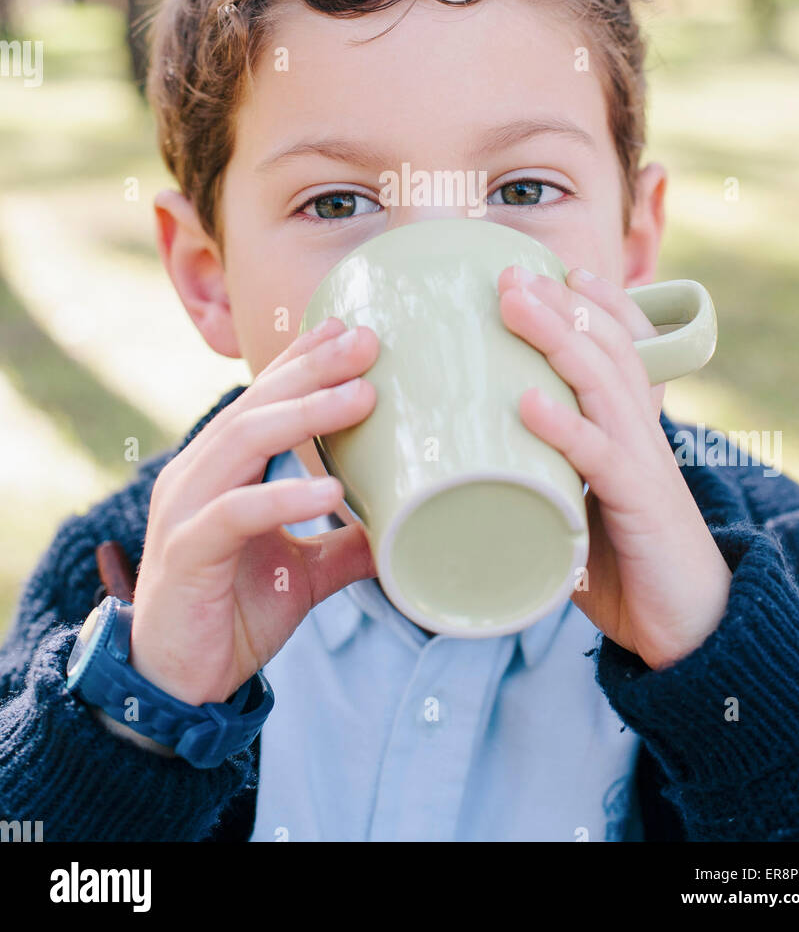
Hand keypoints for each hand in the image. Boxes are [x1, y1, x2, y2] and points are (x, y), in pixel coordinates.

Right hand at [130, 317, 377, 704]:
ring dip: (305, 415)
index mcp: (219, 469)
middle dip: (312, 369)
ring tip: (362, 397)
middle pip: (256, 405)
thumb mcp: (304, 572)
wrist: (176, 687)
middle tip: (365, 341)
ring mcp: (186, 510)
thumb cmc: (232, 615)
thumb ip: (345, 543)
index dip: (301, 361)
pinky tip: (328, 489)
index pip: (261, 398)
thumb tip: (405, 524)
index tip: (347, 327)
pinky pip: (234, 513)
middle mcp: (197, 475)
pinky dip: (282, 497)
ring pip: (244, 442)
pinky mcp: (185, 554)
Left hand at [498, 265, 730, 670]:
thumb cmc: (628, 570)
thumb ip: (544, 484)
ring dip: (556, 338)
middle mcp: (643, 434)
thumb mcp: (580, 511)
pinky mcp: (640, 505)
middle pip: (605, 349)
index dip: (595, 304)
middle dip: (560, 304)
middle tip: (511, 271)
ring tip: (515, 304)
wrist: (693, 632)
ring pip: (602, 383)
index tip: (554, 267)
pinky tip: (527, 402)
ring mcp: (644, 464)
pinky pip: (599, 456)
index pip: (622, 349)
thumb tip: (474, 474)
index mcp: (632, 430)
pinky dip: (563, 425)